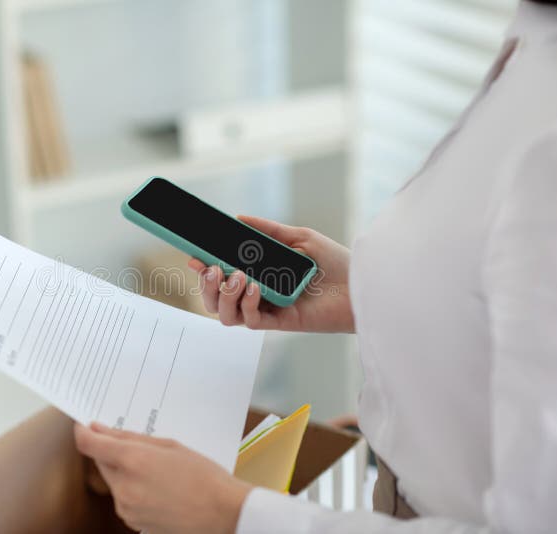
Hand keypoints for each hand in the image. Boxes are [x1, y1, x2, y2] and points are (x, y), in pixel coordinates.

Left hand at [74, 422, 251, 533]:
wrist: (223, 514)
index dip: (83, 432)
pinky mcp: (132, 522)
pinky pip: (122, 498)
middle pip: (100, 461)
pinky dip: (131, 488)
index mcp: (133, 461)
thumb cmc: (203, 477)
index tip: (85, 425)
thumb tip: (101, 430)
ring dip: (123, 470)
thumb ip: (130, 437)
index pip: (90, 444)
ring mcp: (126, 507)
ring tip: (156, 469)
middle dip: (110, 450)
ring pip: (112, 480)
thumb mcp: (169, 446)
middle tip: (137, 445)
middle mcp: (124, 486)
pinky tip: (157, 486)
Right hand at [188, 215, 353, 333]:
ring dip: (223, 294)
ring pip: (226, 315)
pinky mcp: (281, 323)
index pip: (222, 278)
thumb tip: (238, 218)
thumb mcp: (298, 238)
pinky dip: (247, 303)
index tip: (193, 256)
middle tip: (210, 268)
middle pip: (215, 301)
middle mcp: (259, 296)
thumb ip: (267, 230)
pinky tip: (257, 286)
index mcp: (259, 276)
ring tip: (236, 275)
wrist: (362, 282)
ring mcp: (268, 310)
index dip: (203, 271)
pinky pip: (251, 321)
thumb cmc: (335, 262)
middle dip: (205, 286)